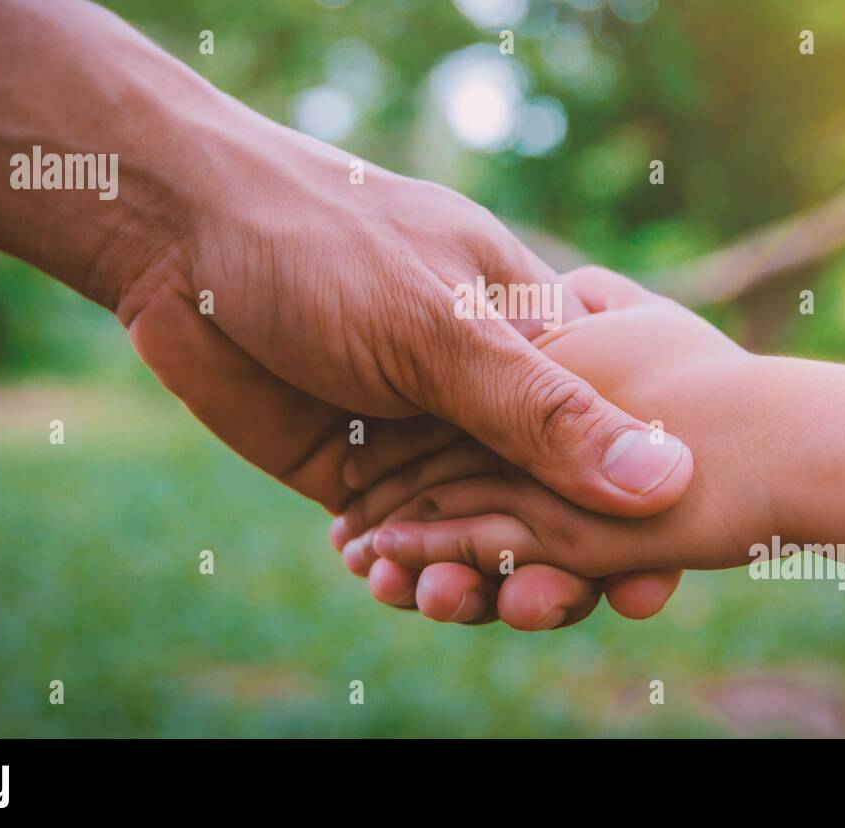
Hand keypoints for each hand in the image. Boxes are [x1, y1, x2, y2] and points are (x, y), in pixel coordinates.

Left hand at [109, 123, 693, 627]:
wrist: (177, 236)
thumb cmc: (323, 245)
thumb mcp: (441, 325)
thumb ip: (544, 411)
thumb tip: (667, 482)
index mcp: (538, 343)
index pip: (616, 447)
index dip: (636, 526)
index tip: (643, 595)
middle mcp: (488, 397)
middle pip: (549, 511)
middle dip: (549, 571)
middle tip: (530, 608)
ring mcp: (421, 437)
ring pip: (473, 538)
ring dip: (468, 580)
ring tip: (434, 596)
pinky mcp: (354, 471)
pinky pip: (397, 542)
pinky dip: (398, 570)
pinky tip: (377, 577)